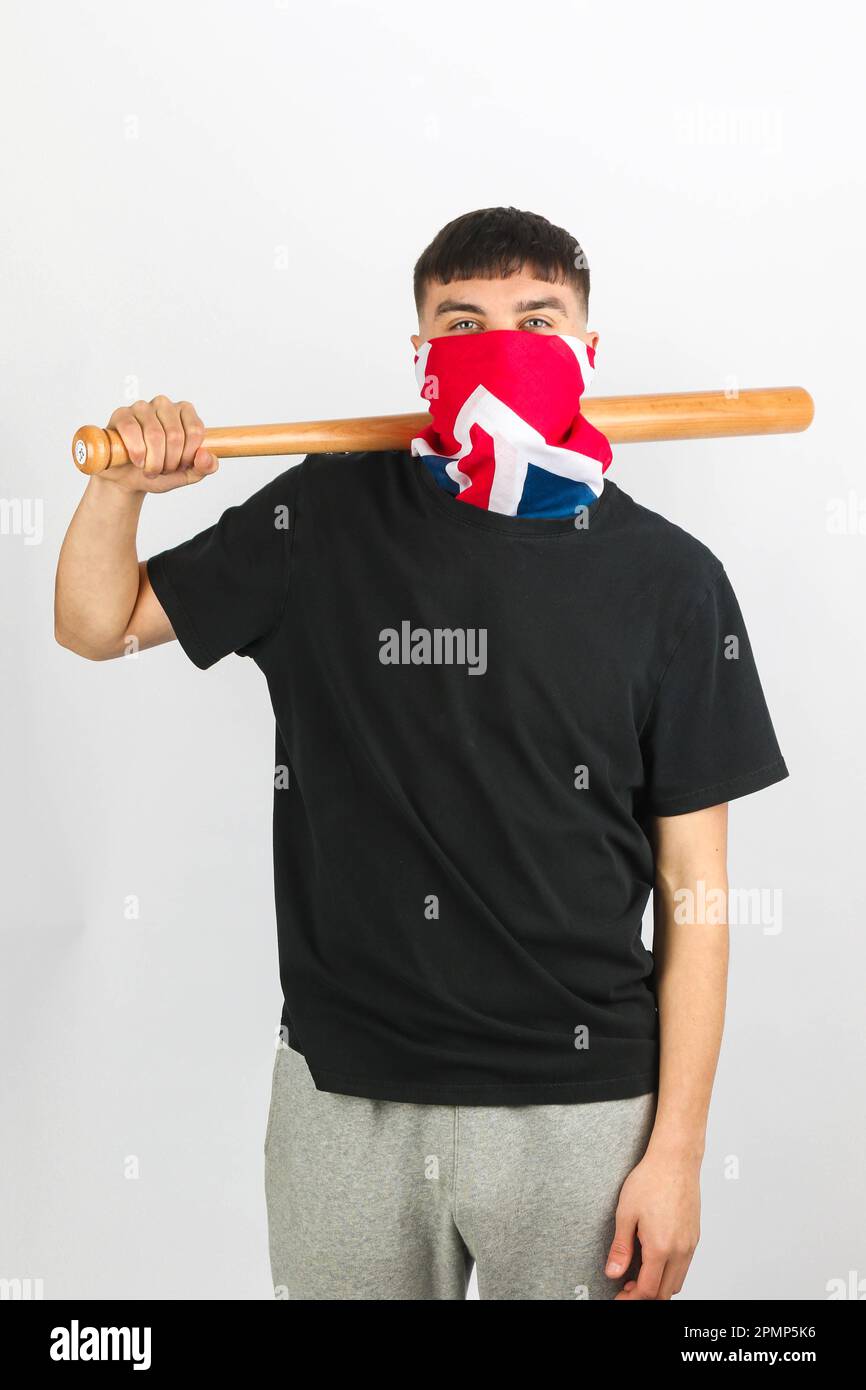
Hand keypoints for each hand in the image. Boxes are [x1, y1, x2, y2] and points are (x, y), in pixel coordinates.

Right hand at [97, 395, 218, 492]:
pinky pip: (132, 431)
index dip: (188, 456)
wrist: (128, 479)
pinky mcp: (122, 414)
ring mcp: (142, 407)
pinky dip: (137, 452)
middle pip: (175, 435)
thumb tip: (205, 455)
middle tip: (162, 470)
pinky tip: (137, 461)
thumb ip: (205, 467)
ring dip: (153, 461)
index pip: (195, 431)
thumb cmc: (158, 471)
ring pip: (154, 434)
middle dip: (170, 462)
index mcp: (185, 412)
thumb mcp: (186, 474)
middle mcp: (164, 405)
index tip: (180, 466)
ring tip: (149, 468)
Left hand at [605, 1149, 700, 1298]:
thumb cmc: (651, 1180)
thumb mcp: (626, 1213)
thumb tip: (613, 1272)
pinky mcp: (694, 1237)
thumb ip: (620, 1248)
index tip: (620, 1296)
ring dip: (659, 1286)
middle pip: (664, 1292)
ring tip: (638, 1275)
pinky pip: (684, 1266)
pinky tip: (655, 1261)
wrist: (675, 1160)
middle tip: (626, 1288)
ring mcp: (690, 1244)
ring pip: (677, 1282)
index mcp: (661, 1247)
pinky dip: (670, 1273)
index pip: (647, 1289)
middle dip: (644, 1296)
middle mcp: (680, 1250)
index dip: (631, 1298)